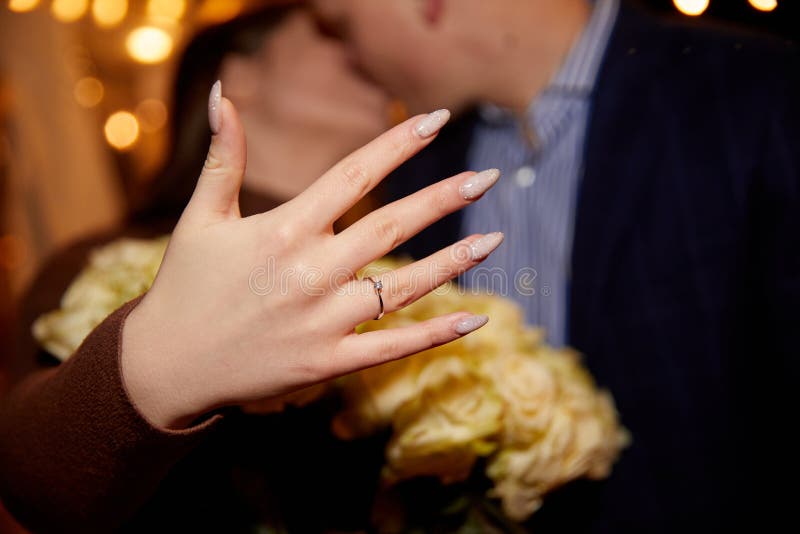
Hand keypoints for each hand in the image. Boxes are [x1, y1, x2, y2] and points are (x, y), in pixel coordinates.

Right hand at [121, 82, 503, 428]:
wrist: (167, 366)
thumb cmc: (186, 286)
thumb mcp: (201, 217)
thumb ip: (222, 158)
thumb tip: (224, 94)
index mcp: (283, 230)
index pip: (353, 176)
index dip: (398, 145)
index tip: (437, 120)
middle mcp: (309, 273)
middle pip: (391, 226)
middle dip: (443, 198)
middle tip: (488, 177)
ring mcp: (322, 322)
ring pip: (402, 287)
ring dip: (452, 262)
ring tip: (495, 239)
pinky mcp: (327, 363)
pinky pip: (392, 348)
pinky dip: (435, 335)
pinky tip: (475, 320)